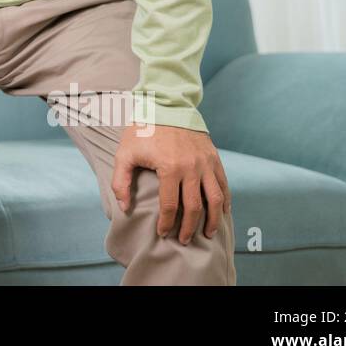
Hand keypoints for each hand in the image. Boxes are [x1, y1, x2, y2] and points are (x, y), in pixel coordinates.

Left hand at [111, 123, 230, 243]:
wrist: (165, 105)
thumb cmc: (142, 130)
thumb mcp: (124, 153)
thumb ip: (121, 182)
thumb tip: (125, 207)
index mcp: (170, 168)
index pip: (170, 206)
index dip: (167, 223)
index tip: (163, 233)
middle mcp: (192, 167)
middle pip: (195, 207)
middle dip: (189, 228)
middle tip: (184, 240)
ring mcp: (205, 163)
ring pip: (215, 199)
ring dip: (213, 219)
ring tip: (207, 233)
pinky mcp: (214, 158)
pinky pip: (223, 184)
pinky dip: (225, 200)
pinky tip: (223, 212)